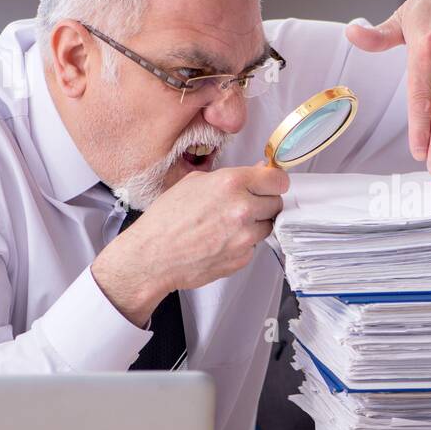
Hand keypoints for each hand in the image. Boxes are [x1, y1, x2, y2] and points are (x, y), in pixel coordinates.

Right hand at [92, 162, 288, 325]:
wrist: (152, 256)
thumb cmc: (166, 220)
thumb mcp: (194, 183)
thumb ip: (231, 176)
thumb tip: (257, 170)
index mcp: (231, 184)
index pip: (278, 180)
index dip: (275, 182)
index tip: (272, 184)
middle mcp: (242, 210)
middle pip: (276, 203)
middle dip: (264, 202)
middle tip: (245, 205)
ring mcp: (244, 237)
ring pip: (267, 226)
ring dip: (255, 224)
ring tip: (228, 224)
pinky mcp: (242, 258)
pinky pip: (253, 246)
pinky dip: (243, 243)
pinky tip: (221, 240)